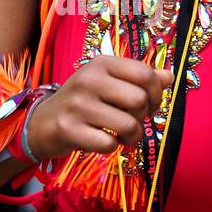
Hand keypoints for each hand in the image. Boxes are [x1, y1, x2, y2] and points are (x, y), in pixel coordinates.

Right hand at [24, 56, 172, 160]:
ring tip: (123, 136)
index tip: (149, 105)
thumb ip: (139, 79)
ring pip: (128, 125)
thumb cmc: (83, 102)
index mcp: (101, 63)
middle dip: (143, 117)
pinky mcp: (69, 129)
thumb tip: (170, 77)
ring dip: (132, 137)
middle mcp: (88, 79)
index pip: (144, 74)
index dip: (156, 94)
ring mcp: (77, 104)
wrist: (42, 122)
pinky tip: (104, 141)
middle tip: (133, 121)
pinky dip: (113, 148)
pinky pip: (109, 144)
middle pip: (139, 100)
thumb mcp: (108, 83)